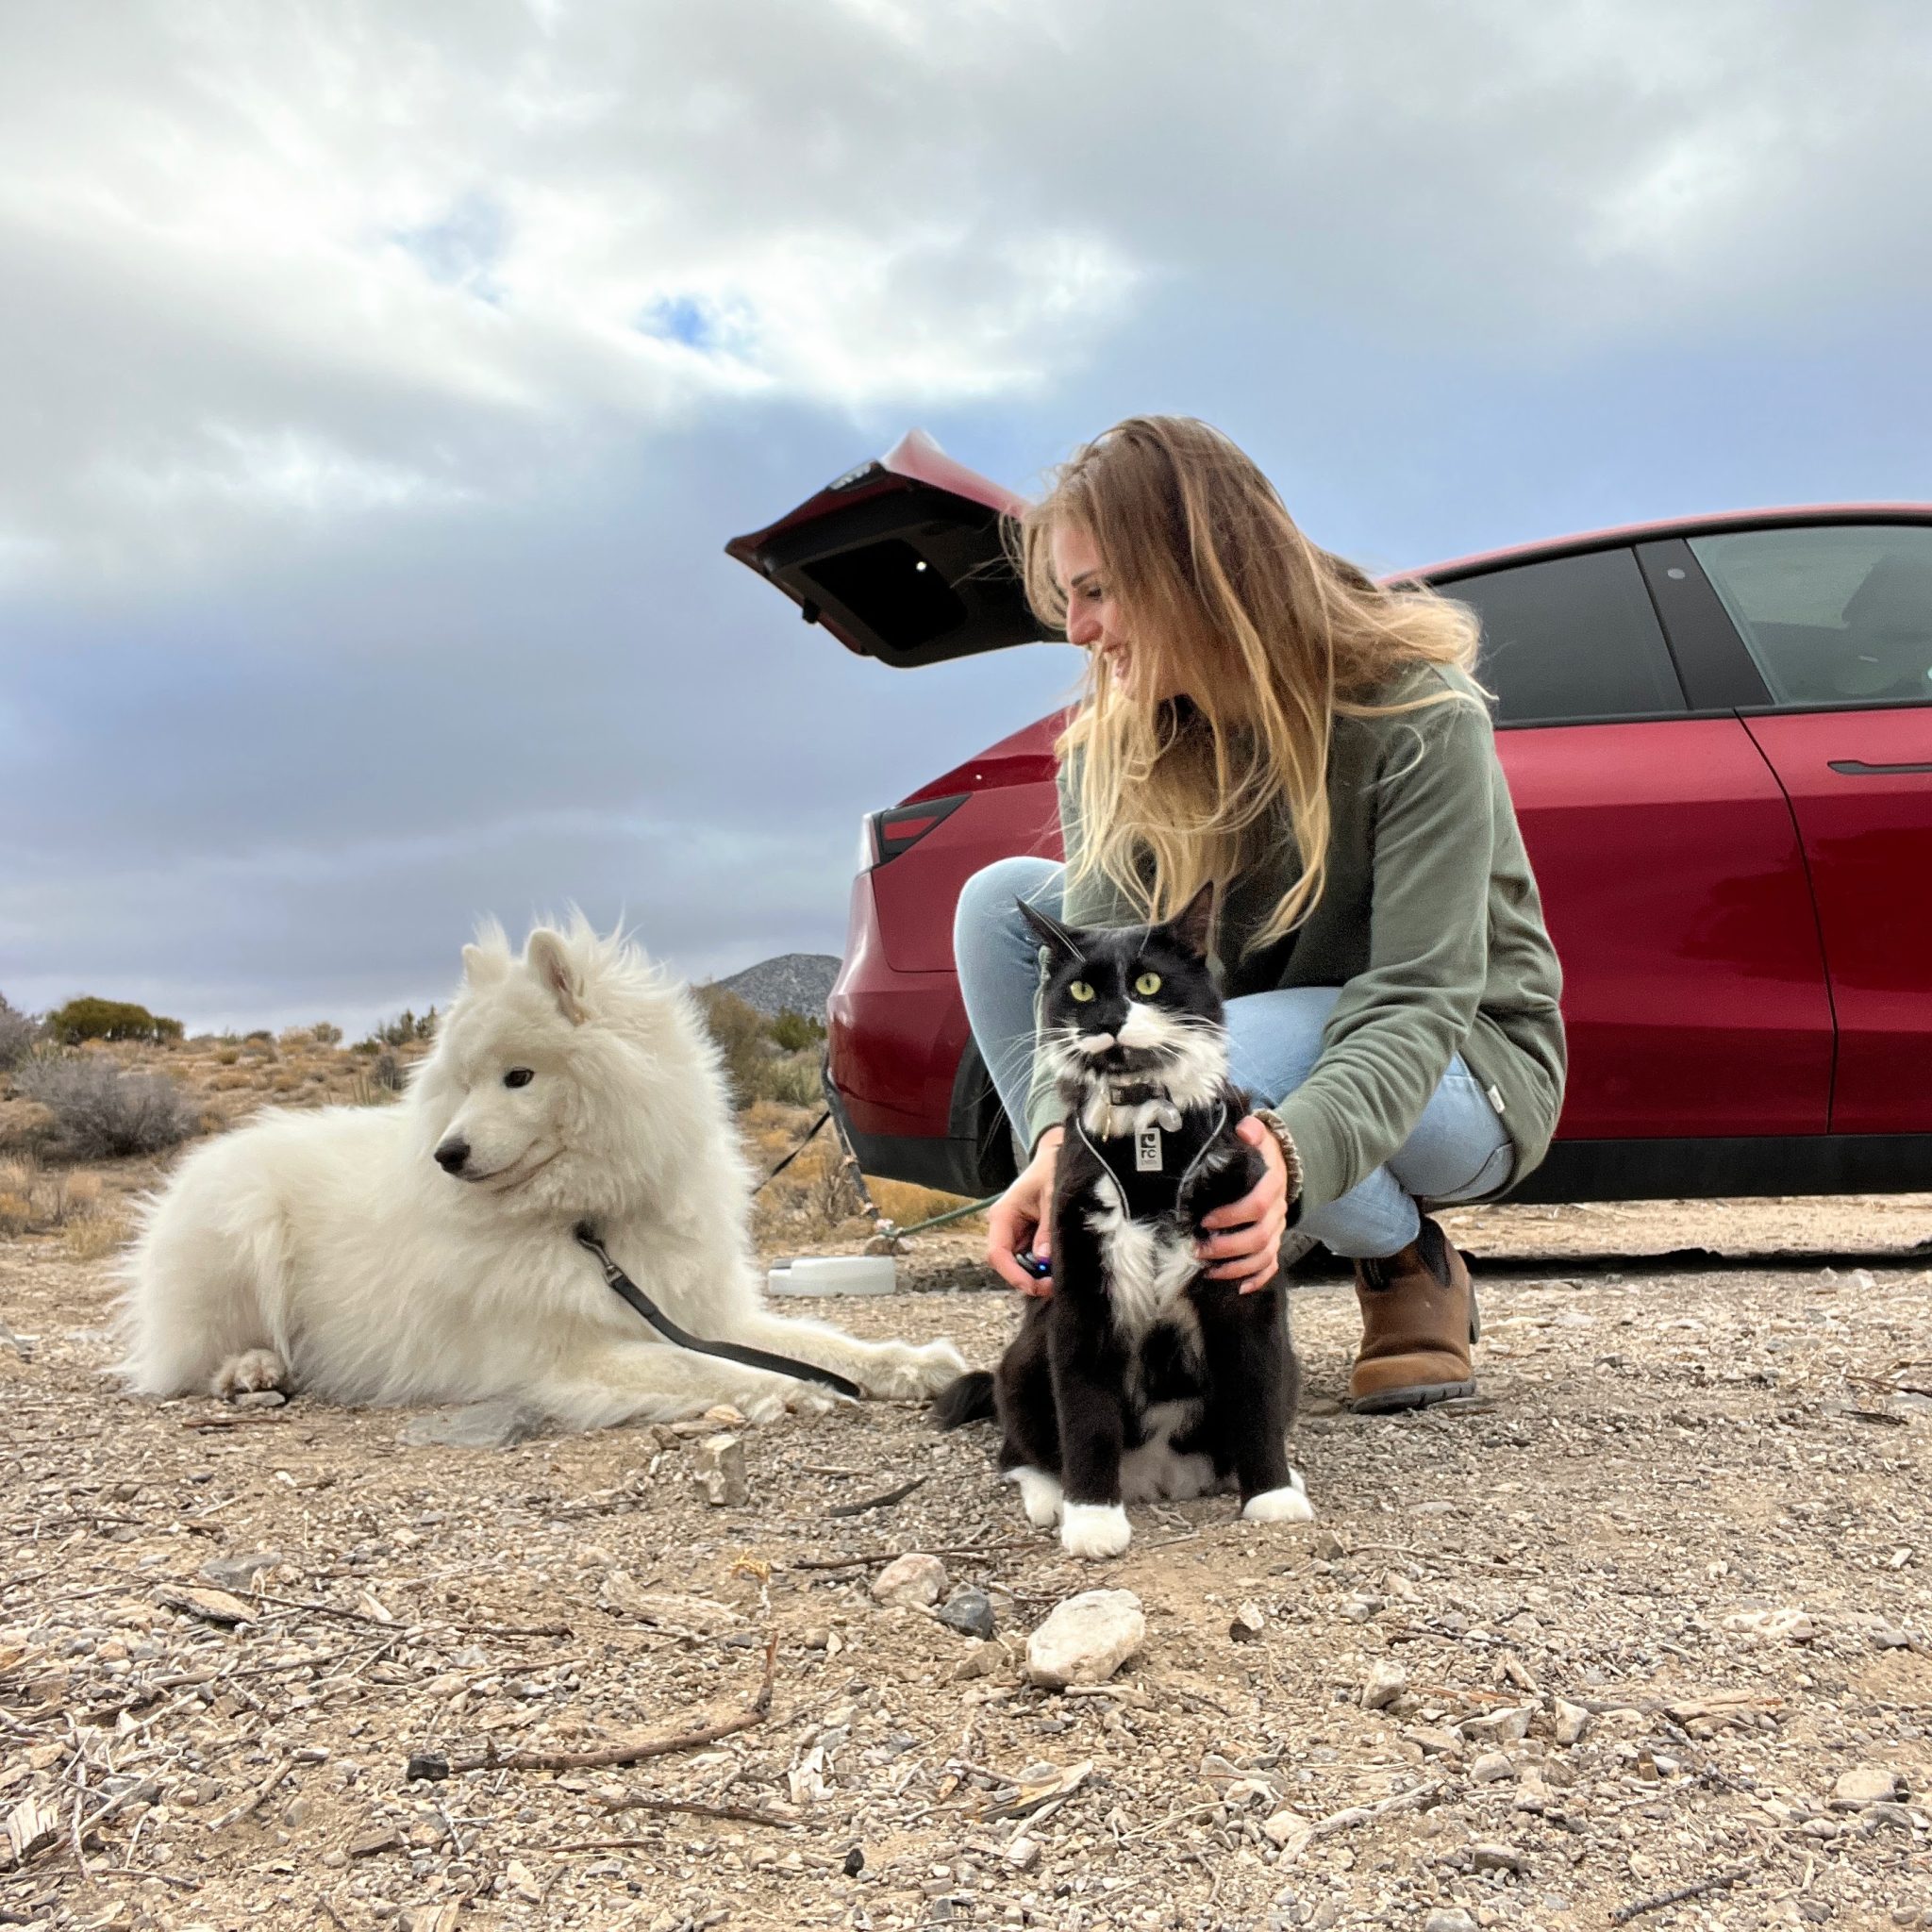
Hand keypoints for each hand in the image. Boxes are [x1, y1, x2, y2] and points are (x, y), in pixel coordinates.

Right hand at [987, 1127, 1061, 1295]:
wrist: (1056, 1157)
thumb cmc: (1051, 1171)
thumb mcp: (1052, 1196)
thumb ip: (1047, 1227)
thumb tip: (1043, 1259)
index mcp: (1003, 1215)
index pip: (997, 1253)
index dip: (1012, 1275)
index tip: (1033, 1287)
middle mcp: (1005, 1227)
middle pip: (1007, 1264)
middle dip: (1028, 1278)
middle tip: (1053, 1286)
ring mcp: (1016, 1233)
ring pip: (1019, 1264)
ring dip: (1036, 1274)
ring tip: (1059, 1277)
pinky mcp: (1028, 1236)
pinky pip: (1031, 1258)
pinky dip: (1043, 1266)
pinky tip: (1058, 1266)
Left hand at [1195, 1115, 1291, 1293]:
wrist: (1284, 1164)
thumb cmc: (1261, 1153)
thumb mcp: (1259, 1136)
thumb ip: (1252, 1130)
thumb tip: (1244, 1129)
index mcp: (1273, 1185)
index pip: (1257, 1205)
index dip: (1233, 1215)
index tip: (1206, 1220)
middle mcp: (1278, 1211)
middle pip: (1259, 1237)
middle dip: (1228, 1247)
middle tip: (1199, 1249)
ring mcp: (1278, 1229)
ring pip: (1264, 1255)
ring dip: (1237, 1267)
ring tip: (1209, 1270)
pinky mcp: (1274, 1241)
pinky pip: (1272, 1265)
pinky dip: (1258, 1279)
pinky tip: (1239, 1288)